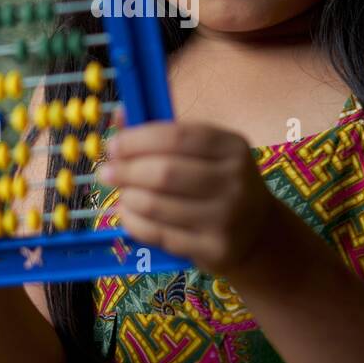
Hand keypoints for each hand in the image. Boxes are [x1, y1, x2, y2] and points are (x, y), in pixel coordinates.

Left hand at [96, 109, 282, 276]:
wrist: (258, 233)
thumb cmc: (220, 183)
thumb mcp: (206, 153)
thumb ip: (164, 134)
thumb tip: (118, 114)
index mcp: (232, 146)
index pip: (177, 136)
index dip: (138, 139)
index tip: (113, 145)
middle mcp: (234, 180)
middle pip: (165, 172)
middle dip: (127, 171)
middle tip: (105, 172)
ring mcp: (226, 217)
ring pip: (157, 206)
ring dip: (128, 198)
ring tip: (120, 193)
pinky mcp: (214, 248)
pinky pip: (159, 234)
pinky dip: (135, 223)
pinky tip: (129, 214)